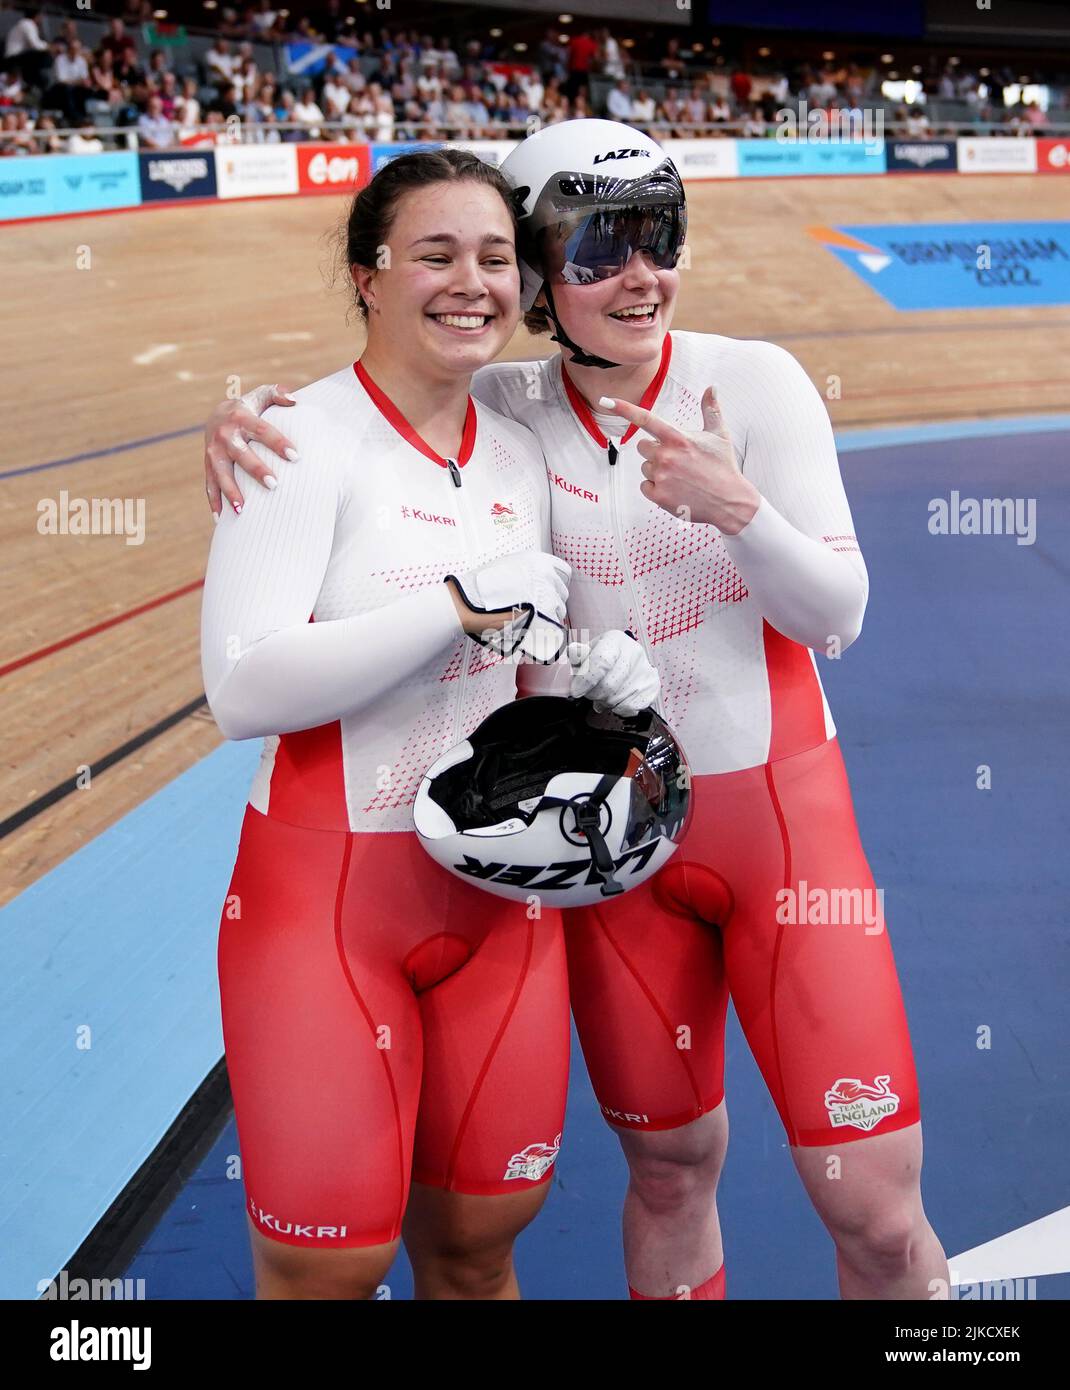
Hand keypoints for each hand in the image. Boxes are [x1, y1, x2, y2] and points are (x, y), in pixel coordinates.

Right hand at [204, 383, 298, 517]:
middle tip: (274, 484)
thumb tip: (294, 400)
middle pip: (241, 454)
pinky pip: (209, 486)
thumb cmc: (248, 409)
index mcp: (240, 416)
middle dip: (256, 470)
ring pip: (221, 474)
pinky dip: (214, 502)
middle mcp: (224, 435)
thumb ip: (277, 394)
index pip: (262, 430)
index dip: (278, 442)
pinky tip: (221, 520)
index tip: (295, 456)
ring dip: (230, 492)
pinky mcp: (208, 467)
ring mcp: (213, 452)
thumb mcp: (260, 396)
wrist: (215, 415)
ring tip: (242, 510)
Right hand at [447, 552, 570, 655]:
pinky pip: (553, 625)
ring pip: (559, 610)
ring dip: (549, 615)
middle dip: (553, 600)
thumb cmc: (481, 586)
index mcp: (538, 561)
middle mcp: (546, 577)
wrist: (468, 603)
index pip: (564, 571)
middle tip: (537, 606)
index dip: (557, 582)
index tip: (553, 589)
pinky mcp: (543, 616)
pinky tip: (533, 627)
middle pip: (562, 592)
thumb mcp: (507, 566)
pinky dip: (546, 629)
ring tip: (531, 618)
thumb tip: (535, 578)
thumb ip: (526, 570)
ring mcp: (547, 596)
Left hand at [568, 631, 659, 715]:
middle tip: (589, 692)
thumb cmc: (604, 655)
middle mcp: (633, 653)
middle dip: (593, 694)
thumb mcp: (588, 650)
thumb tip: (573, 653)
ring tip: (602, 695)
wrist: (627, 657)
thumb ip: (578, 655)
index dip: (586, 679)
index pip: (601, 661)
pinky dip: (618, 708)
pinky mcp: (652, 686)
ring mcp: (645, 670)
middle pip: (608, 684)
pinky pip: (630, 707)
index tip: (576, 691)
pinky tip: (616, 699)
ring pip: (618, 698)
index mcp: (615, 640)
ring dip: (604, 702)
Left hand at [598, 387, 759, 533]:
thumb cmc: (724, 466)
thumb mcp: (719, 435)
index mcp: (678, 438)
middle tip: (678, 460)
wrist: (730, 501)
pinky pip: (645, 486)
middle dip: (655, 451)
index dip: (623, 409)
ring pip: (645, 467)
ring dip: (657, 470)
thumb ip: (711, 409)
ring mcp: (661, 477)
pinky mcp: (659, 496)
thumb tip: (713, 387)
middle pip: (642, 447)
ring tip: (680, 477)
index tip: (606, 401)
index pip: (645, 419)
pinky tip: (675, 489)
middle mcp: (666, 455)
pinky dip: (656, 488)